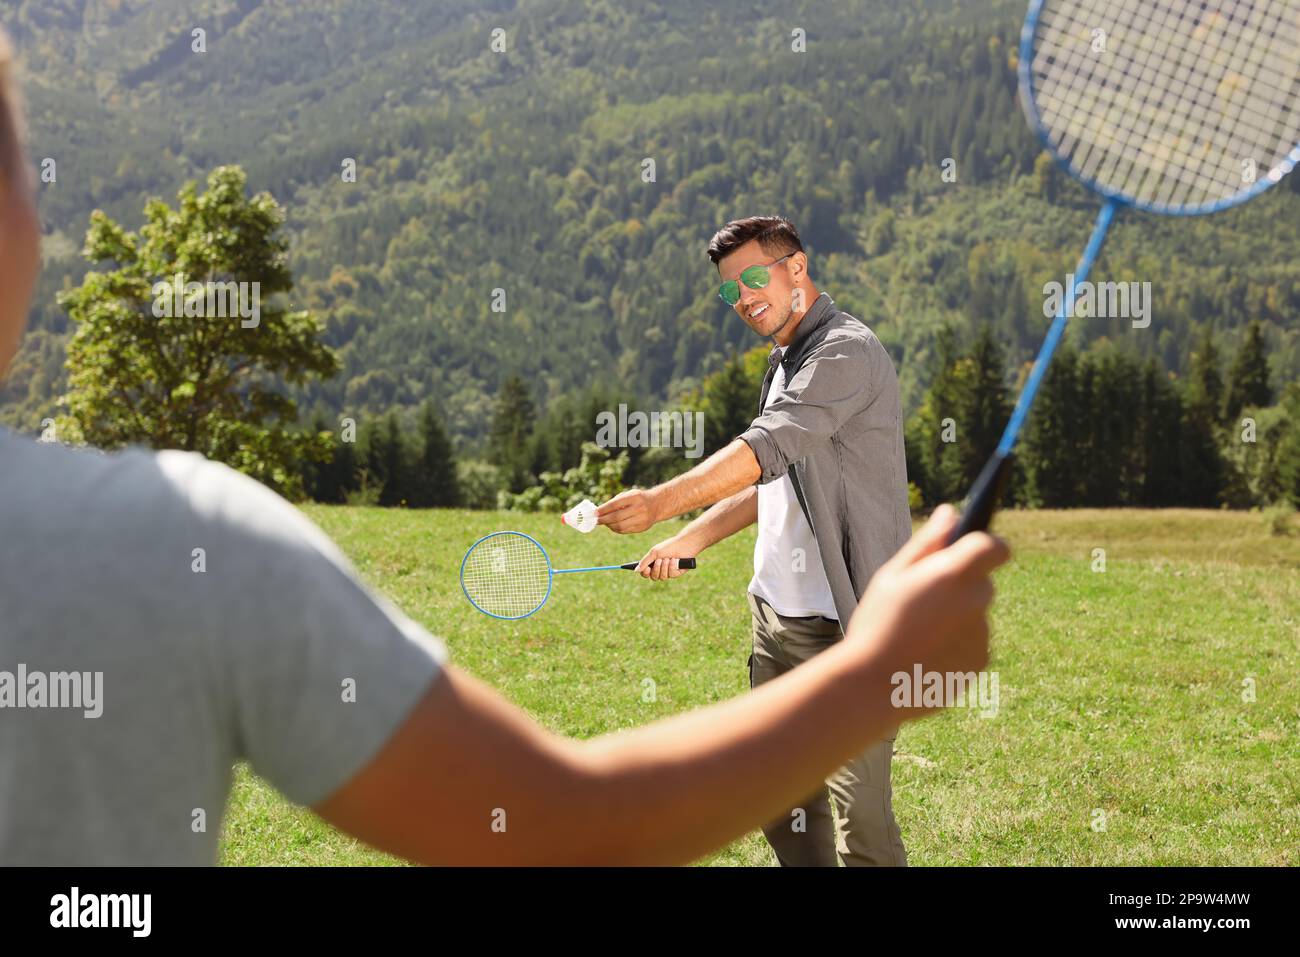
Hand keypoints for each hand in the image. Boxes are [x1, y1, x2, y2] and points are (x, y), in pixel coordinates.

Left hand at [596, 488, 662, 534]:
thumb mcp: (628, 495)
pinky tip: (612, 525)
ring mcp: (642, 519)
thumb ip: (615, 502)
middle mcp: (639, 508)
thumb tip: (599, 512)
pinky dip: (616, 529)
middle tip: (596, 520)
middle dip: (604, 519)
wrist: (657, 504)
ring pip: (620, 526)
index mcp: (635, 497)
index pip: (615, 504)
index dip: (603, 510)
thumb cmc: (638, 498)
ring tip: (604, 522)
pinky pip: (625, 531)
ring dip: (609, 525)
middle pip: (616, 517)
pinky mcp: (642, 528)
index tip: (594, 513)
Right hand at [634, 537, 696, 580]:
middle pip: (653, 577)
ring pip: (662, 577)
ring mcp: (668, 572)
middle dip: (656, 569)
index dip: (645, 573)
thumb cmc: (668, 546)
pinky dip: (672, 566)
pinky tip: (675, 560)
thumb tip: (636, 570)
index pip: (646, 573)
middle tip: (659, 560)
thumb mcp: (654, 553)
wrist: (684, 544)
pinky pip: (671, 575)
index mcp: (653, 563)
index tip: (646, 569)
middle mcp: (660, 569)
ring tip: (668, 558)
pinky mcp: (677, 573)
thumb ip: (645, 562)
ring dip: (664, 567)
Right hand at [846, 505, 1010, 713]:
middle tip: (921, 601)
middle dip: (959, 587)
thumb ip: (927, 543)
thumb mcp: (891, 576)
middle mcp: (976, 602)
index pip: (995, 547)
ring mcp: (982, 635)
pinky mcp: (980, 663)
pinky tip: (923, 655)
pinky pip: (972, 644)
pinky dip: (955, 646)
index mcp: (953, 573)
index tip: (969, 551)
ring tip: (915, 635)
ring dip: (955, 619)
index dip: (986, 546)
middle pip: (982, 583)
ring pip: (975, 616)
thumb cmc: (876, 625)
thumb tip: (950, 514)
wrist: (872, 687)